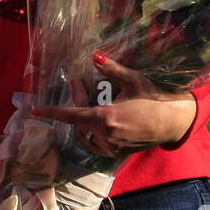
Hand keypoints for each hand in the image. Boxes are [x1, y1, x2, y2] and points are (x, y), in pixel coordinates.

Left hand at [32, 53, 195, 157]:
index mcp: (107, 118)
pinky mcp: (117, 152)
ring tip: (87, 101)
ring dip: (81, 121)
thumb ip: (111, 70)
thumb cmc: (155, 99)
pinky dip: (90, 134)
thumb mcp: (133, 81)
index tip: (36, 110)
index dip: (53, 112)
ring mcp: (111, 146)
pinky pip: (95, 144)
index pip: (72, 116)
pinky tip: (95, 121)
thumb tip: (95, 57)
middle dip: (76, 103)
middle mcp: (106, 135)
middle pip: (79, 122)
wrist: (174, 122)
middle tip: (79, 85)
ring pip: (85, 136)